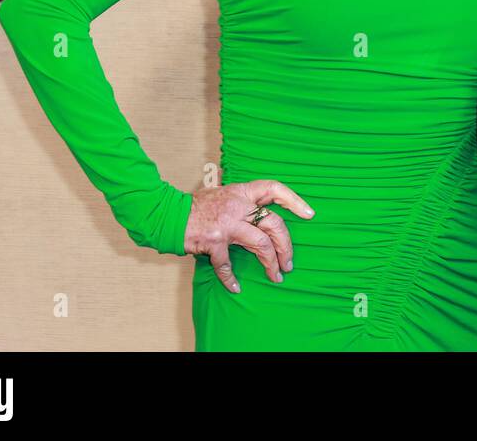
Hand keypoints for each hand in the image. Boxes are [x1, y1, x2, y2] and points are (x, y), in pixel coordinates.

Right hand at [183, 180, 314, 292]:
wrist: (167, 213)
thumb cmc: (196, 206)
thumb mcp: (222, 194)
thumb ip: (241, 200)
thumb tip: (259, 206)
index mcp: (242, 192)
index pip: (274, 189)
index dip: (294, 200)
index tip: (309, 214)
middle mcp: (238, 206)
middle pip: (274, 224)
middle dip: (286, 246)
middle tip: (290, 263)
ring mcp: (227, 223)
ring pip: (261, 244)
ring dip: (271, 263)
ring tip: (276, 276)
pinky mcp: (214, 240)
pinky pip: (227, 264)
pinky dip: (231, 278)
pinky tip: (236, 287)